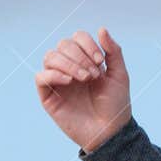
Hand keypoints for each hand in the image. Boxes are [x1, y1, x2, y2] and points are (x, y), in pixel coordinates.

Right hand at [35, 27, 131, 152]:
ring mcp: (57, 81)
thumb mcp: (119, 75)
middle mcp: (69, 68)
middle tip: (94, 74)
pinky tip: (70, 81)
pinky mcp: (48, 96)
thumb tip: (101, 29)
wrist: (110, 131)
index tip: (100, 62)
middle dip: (80, 56)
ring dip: (69, 63)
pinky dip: (54, 74)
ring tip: (85, 78)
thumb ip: (113, 51)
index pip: (76, 38)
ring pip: (50, 57)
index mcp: (85, 60)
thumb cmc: (115, 104)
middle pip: (62, 45)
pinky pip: (41, 77)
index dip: (87, 44)